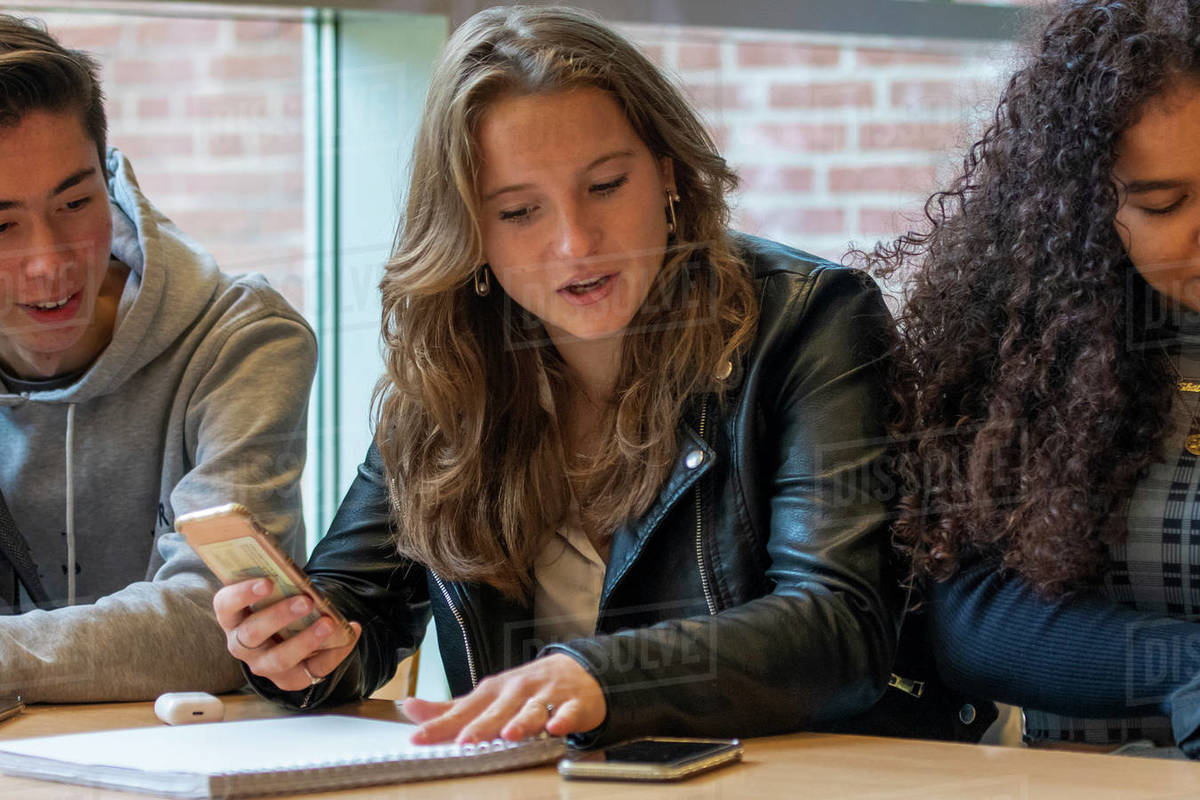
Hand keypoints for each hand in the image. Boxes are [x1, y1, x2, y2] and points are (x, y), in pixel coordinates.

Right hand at [213, 578, 361, 691]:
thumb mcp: (274, 593)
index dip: (242, 594)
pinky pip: (314, 669)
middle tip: (306, 600)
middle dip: (279, 616)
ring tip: (328, 622)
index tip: (267, 582)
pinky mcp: (290, 679)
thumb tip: (296, 573)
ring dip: (306, 640)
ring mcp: (264, 665)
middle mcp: (242, 645)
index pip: (226, 605)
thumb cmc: (278, 605)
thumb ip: (279, 584)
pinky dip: (337, 650)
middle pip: (253, 633)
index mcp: (233, 617)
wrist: (292, 634)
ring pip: (279, 659)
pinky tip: (352, 631)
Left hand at [402, 654, 605, 744]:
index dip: (440, 725)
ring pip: (532, 710)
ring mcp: (546, 696)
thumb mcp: (487, 697)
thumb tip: (410, 709)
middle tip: (464, 741)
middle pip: (497, 711)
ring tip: (509, 735)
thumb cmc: (526, 689)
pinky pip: (568, 712)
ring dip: (520, 722)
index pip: (462, 711)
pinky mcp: (573, 704)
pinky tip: (556, 727)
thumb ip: (450, 709)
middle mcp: (516, 692)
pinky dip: (563, 719)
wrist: (578, 671)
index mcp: (493, 692)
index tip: (418, 738)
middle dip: (480, 726)